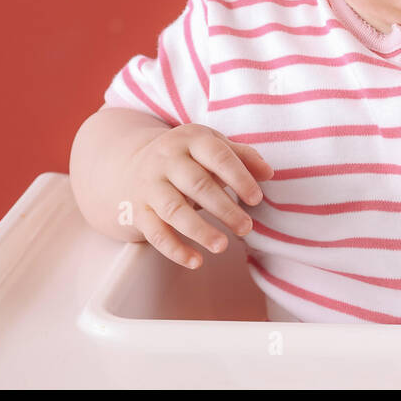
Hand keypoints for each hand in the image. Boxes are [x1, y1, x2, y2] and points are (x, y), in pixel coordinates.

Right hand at [120, 123, 273, 269]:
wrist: (131, 164)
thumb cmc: (186, 157)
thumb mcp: (212, 146)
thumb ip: (243, 157)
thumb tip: (269, 173)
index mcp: (190, 139)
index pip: (218, 155)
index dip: (239, 177)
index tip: (256, 199)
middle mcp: (167, 160)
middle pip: (197, 184)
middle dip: (224, 208)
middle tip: (246, 228)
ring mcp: (150, 185)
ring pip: (174, 210)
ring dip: (199, 230)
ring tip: (222, 246)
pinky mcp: (137, 210)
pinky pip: (155, 232)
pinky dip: (174, 249)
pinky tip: (196, 261)